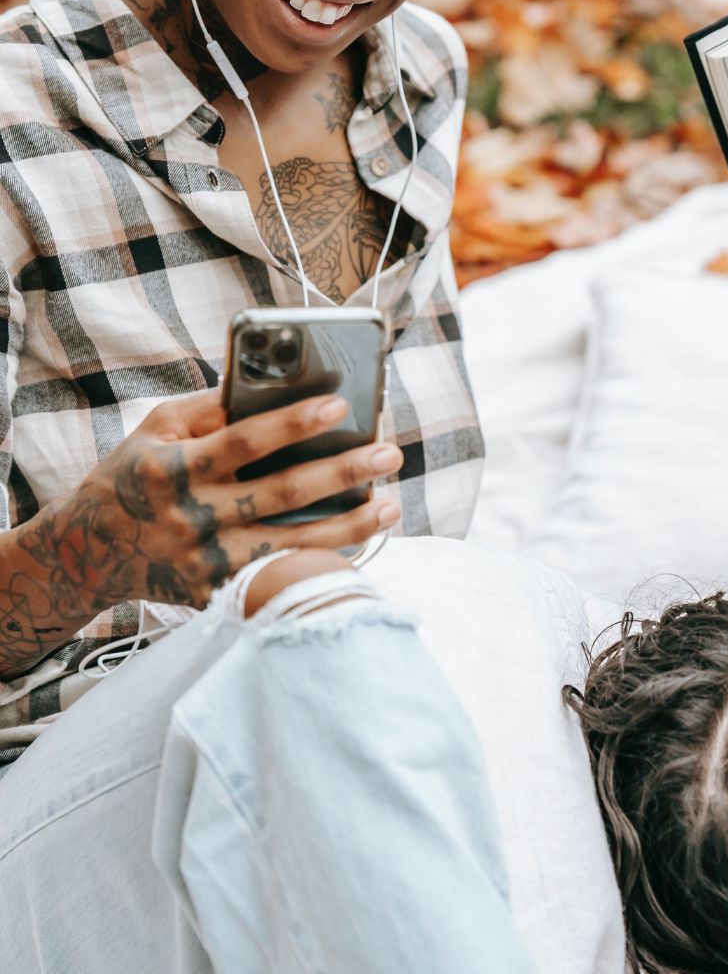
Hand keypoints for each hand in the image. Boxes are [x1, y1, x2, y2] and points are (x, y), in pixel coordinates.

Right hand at [14, 391, 403, 612]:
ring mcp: (205, 562)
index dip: (292, 423)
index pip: (242, 442)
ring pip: (291, 545)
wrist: (88, 553)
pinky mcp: (215, 595)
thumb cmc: (134, 474)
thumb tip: (273, 378)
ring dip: (349, 526)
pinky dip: (321, 562)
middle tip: (390, 452)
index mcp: (172, 468)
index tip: (341, 405)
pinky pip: (279, 577)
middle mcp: (190, 517)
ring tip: (392, 504)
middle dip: (342, 471)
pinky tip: (360, 544)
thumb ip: (212, 406)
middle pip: (280, 494)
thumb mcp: (157, 429)